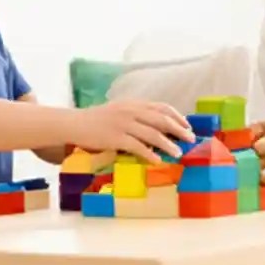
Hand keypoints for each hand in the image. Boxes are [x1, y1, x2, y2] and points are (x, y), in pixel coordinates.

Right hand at [69, 100, 194, 163]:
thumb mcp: (118, 111)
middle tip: (190, 138)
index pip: (161, 107)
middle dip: (179, 129)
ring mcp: (123, 124)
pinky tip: (158, 161)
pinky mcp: (116, 137)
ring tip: (178, 152)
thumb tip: (156, 128)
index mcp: (133, 104)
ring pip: (153, 134)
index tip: (187, 125)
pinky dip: (150, 154)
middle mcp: (130, 111)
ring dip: (168, 144)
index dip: (177, 116)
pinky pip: (138, 147)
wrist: (74, 123)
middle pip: (161, 119)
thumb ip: (135, 116)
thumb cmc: (96, 120)